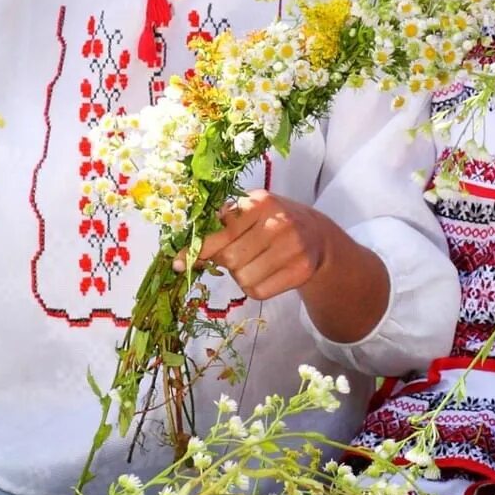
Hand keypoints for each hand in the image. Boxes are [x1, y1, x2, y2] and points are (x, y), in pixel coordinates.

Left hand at [187, 190, 336, 301]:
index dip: (198, 248)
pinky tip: (267, 272)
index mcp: (259, 202)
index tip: (178, 261)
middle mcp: (279, 222)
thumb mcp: (248, 213)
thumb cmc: (270, 221)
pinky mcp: (300, 271)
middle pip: (230, 258)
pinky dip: (256, 287)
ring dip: (241, 275)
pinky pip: (259, 292)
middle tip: (237, 254)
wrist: (316, 235)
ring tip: (255, 261)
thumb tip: (182, 257)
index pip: (221, 230)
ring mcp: (293, 247)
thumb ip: (218, 227)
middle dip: (226, 261)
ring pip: (243, 278)